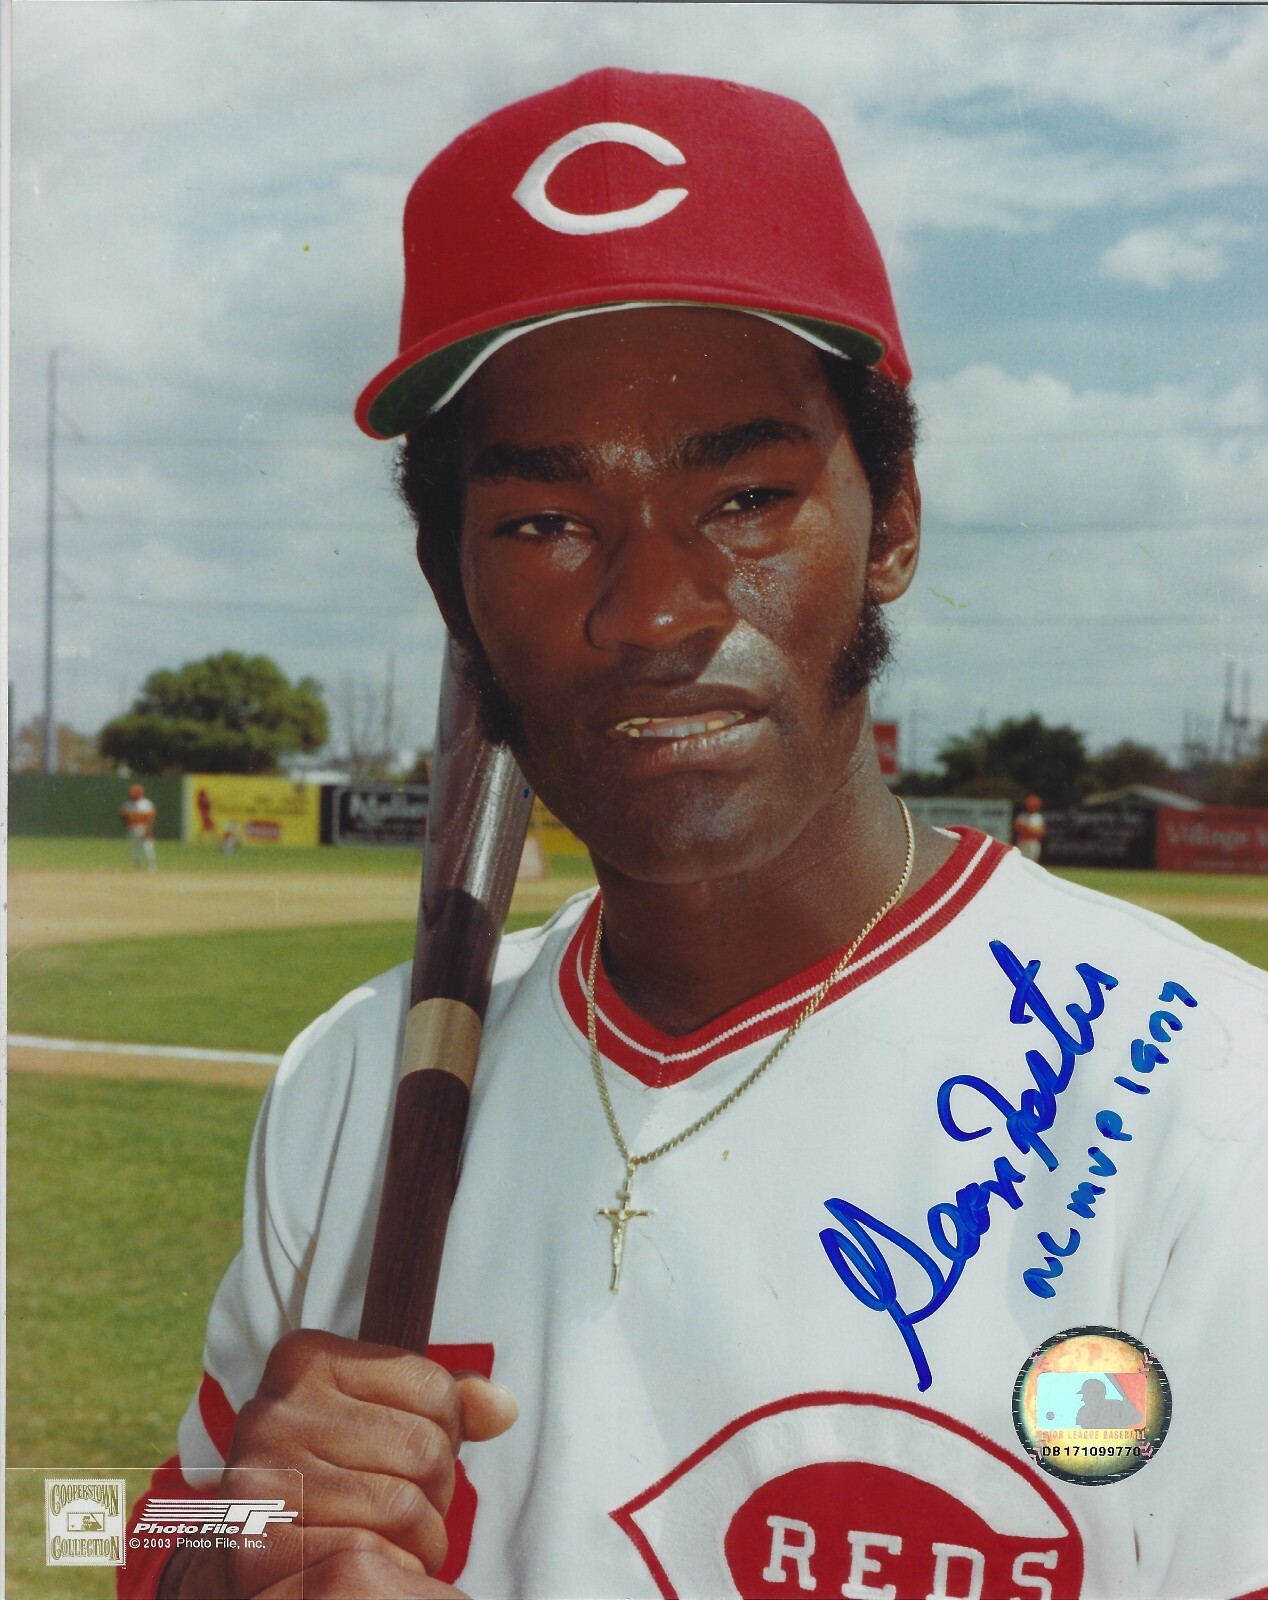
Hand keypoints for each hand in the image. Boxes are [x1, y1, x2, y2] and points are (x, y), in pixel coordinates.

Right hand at [162, 1329, 516, 1598]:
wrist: (248, 1547)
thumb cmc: (330, 1471)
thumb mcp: (377, 1415)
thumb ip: (440, 1405)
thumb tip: (503, 1407)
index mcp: (307, 1358)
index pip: (434, 1387)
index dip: (444, 1429)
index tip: (406, 1449)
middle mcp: (276, 1410)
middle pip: (426, 1448)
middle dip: (433, 1488)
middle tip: (400, 1501)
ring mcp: (265, 1476)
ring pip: (407, 1505)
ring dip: (420, 1535)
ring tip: (390, 1534)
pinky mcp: (263, 1545)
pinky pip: (376, 1556)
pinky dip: (396, 1567)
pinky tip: (374, 1561)